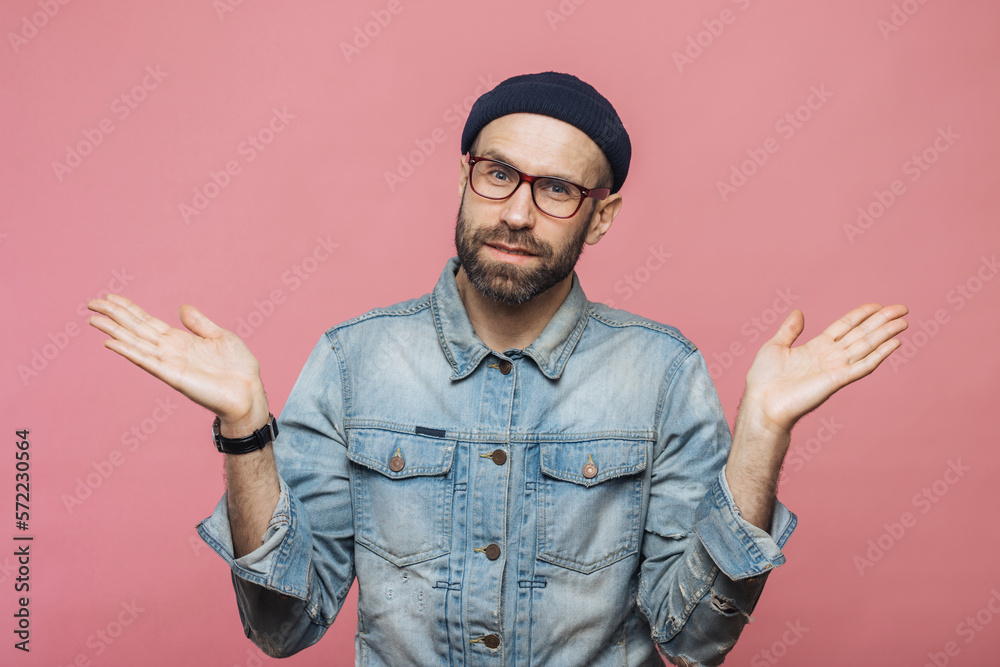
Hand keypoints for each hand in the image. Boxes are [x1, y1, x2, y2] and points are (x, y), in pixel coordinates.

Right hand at [87, 294, 266, 427]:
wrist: (249, 393)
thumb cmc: (238, 368)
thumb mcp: (220, 337)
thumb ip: (199, 323)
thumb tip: (182, 307)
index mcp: (180, 340)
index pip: (147, 322)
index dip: (129, 309)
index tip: (109, 297)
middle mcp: (170, 351)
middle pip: (136, 329)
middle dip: (114, 316)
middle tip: (91, 303)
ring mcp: (169, 363)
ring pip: (135, 343)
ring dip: (114, 331)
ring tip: (94, 319)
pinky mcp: (173, 376)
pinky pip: (146, 361)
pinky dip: (128, 351)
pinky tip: (111, 342)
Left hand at [744, 303, 908, 434]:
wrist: (761, 403)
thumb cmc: (764, 379)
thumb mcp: (775, 346)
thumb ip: (789, 330)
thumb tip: (799, 312)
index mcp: (816, 347)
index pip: (845, 326)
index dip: (862, 315)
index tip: (878, 305)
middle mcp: (830, 356)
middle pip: (862, 334)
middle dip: (882, 321)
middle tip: (902, 309)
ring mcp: (835, 368)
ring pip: (867, 346)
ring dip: (886, 334)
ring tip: (903, 322)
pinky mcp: (837, 380)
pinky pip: (863, 365)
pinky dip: (879, 355)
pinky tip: (894, 344)